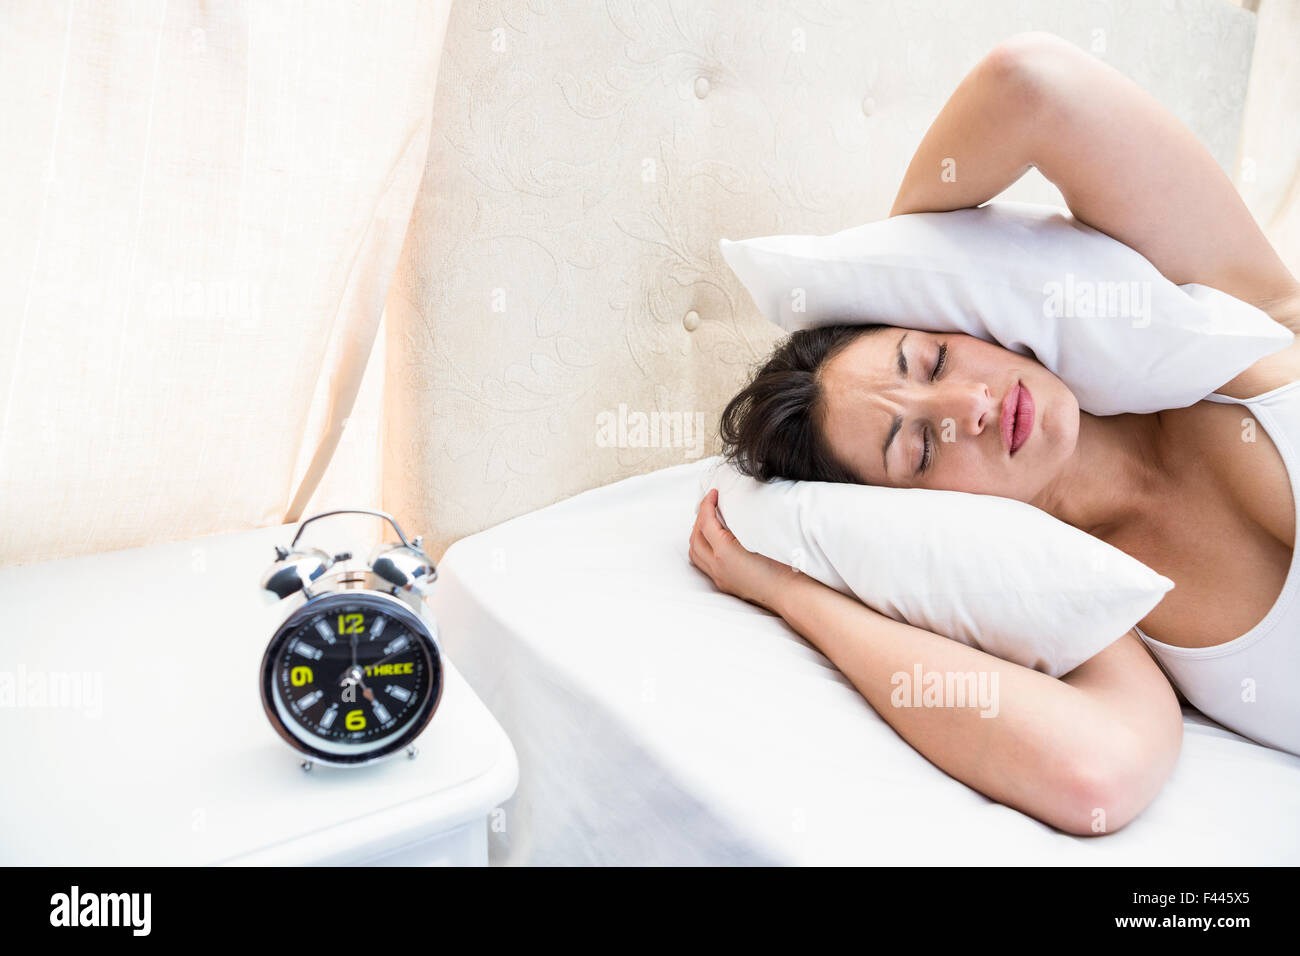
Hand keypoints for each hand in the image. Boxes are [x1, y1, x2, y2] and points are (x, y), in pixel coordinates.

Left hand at [688, 489, 798, 614]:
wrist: (790, 593)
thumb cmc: (783, 565)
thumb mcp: (762, 536)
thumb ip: (743, 523)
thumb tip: (736, 508)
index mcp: (724, 552)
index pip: (706, 522)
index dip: (707, 504)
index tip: (713, 493)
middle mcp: (717, 566)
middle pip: (695, 537)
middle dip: (699, 518)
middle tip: (710, 505)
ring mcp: (720, 577)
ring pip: (696, 553)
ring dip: (698, 535)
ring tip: (708, 523)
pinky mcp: (725, 584)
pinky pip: (704, 565)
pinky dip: (704, 550)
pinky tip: (715, 544)